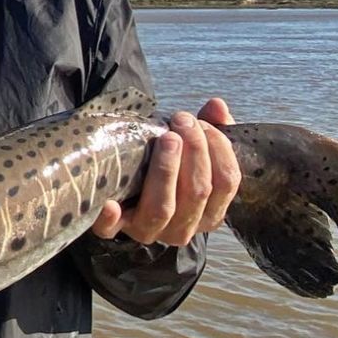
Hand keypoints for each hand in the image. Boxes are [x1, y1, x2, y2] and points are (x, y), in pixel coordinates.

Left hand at [92, 98, 240, 245]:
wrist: (125, 194)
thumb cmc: (166, 168)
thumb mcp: (192, 151)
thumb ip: (210, 129)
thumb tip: (217, 106)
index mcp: (209, 213)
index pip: (226, 183)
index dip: (219, 150)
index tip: (202, 123)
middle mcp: (182, 229)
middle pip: (197, 192)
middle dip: (194, 151)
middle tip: (182, 121)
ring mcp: (147, 231)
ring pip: (162, 208)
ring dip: (166, 171)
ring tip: (166, 138)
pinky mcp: (113, 230)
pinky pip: (111, 229)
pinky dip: (111, 218)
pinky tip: (111, 203)